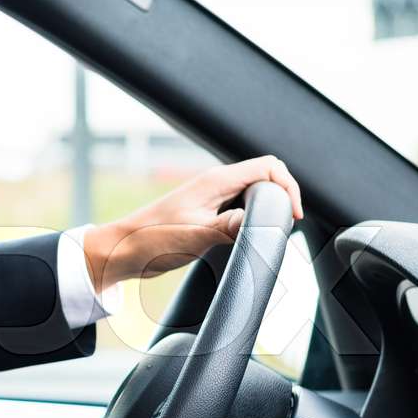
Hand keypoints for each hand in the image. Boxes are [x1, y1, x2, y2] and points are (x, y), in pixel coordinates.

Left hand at [82, 156, 303, 292]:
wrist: (123, 251)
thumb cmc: (151, 240)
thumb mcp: (195, 235)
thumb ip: (229, 226)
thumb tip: (258, 222)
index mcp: (215, 181)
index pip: (268, 166)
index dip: (288, 187)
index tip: (293, 214)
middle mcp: (215, 184)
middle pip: (265, 176)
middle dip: (282, 195)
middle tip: (287, 223)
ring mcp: (211, 198)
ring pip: (253, 192)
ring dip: (267, 207)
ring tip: (274, 229)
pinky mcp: (207, 213)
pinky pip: (240, 207)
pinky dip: (253, 217)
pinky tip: (251, 235)